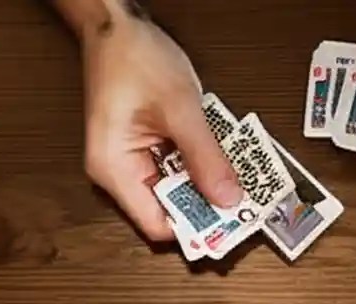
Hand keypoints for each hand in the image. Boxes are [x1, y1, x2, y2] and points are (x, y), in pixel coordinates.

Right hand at [69, 0, 241, 239]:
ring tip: (232, 172)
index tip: (229, 221)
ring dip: (202, 182)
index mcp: (114, 169)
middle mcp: (116, 172)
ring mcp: (128, 159)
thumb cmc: (132, 56)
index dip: (194, 227)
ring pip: (173, 188)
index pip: (157, 225)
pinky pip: (172, 167)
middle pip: (166, 209)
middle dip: (203, 204)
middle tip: (240, 195)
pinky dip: (195, 164)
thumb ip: (205, 158)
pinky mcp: (140, 147)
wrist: (115, 23)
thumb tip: (228, 198)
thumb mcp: (180, 109)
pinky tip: (214, 153)